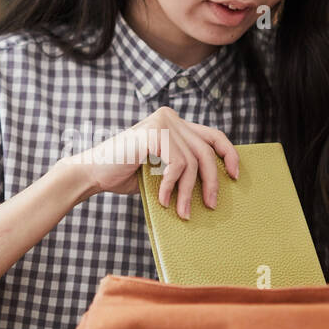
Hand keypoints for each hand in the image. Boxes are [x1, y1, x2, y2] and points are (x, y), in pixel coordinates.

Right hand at [57, 106, 238, 218]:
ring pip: (193, 161)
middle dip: (212, 180)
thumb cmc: (126, 175)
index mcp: (175, 123)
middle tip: (210, 205)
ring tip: (182, 212)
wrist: (93, 173)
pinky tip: (162, 200)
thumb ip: (183, 167)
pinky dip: (171, 186)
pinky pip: (177, 164)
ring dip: (188, 192)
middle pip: (206, 150)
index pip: (213, 135)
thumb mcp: (162, 170)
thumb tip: (213, 186)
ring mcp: (162, 122)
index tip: (235, 176)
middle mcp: (170, 117)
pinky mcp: (154, 133)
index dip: (228, 154)